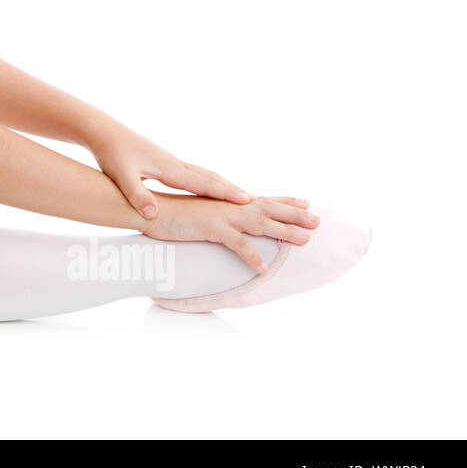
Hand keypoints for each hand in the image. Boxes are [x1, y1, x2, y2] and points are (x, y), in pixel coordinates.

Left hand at [87, 122, 269, 220]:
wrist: (104, 132)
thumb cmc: (111, 154)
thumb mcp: (122, 176)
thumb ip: (136, 195)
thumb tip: (151, 213)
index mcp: (169, 169)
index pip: (203, 184)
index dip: (226, 194)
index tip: (249, 201)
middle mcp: (175, 164)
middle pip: (210, 178)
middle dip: (233, 190)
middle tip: (257, 200)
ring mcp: (171, 162)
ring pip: (204, 175)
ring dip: (223, 185)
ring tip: (241, 195)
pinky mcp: (165, 163)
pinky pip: (194, 174)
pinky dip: (209, 182)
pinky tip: (210, 188)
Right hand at [139, 193, 320, 273]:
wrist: (148, 209)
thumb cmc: (170, 214)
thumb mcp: (199, 213)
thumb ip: (217, 216)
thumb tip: (228, 225)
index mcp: (226, 202)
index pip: (262, 199)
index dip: (285, 200)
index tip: (306, 200)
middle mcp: (229, 206)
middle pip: (268, 209)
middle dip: (295, 214)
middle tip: (318, 220)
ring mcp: (221, 215)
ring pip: (260, 224)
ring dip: (284, 232)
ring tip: (305, 241)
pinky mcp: (211, 227)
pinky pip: (237, 244)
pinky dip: (251, 256)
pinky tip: (263, 269)